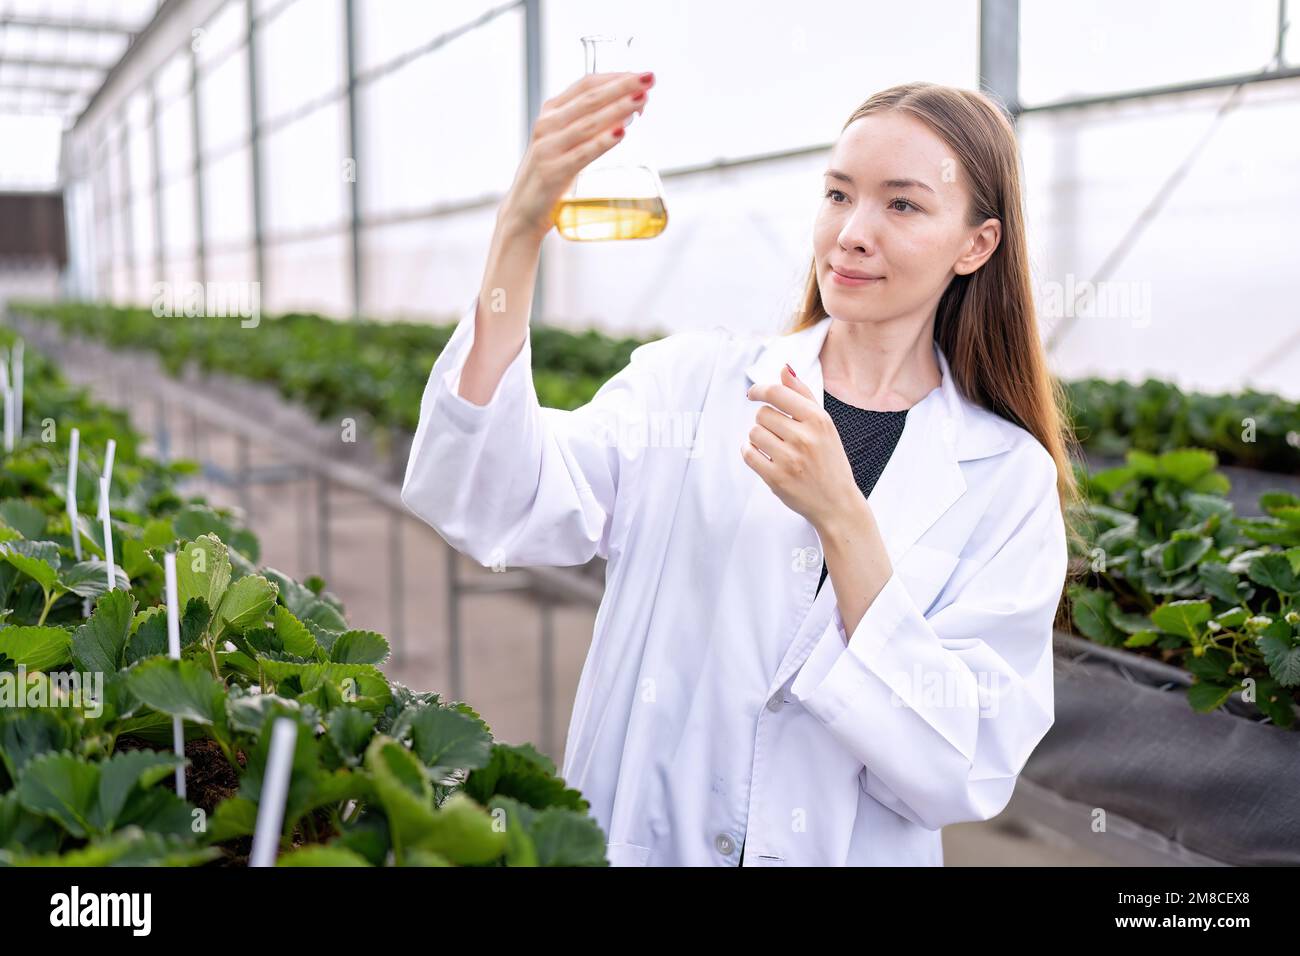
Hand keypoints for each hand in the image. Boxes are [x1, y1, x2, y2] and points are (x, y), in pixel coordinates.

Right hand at [498, 70, 654, 241]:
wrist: (523, 211)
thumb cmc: (550, 175)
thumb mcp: (565, 142)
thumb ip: (589, 125)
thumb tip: (629, 110)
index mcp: (551, 112)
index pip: (586, 84)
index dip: (616, 77)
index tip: (641, 76)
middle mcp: (548, 125)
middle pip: (590, 99)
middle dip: (623, 86)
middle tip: (649, 79)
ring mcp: (549, 148)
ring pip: (589, 123)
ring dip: (618, 109)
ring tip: (642, 101)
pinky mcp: (553, 172)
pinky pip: (583, 153)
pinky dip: (603, 141)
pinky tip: (622, 133)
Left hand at [741, 364, 862, 531]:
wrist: (837, 503)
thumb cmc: (830, 460)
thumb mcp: (824, 425)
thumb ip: (803, 395)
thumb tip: (784, 369)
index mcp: (818, 420)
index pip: (777, 393)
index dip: (759, 390)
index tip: (753, 394)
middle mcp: (805, 438)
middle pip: (762, 414)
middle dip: (764, 420)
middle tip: (778, 433)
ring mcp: (790, 460)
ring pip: (754, 433)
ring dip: (758, 438)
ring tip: (774, 447)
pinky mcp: (777, 479)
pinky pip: (748, 454)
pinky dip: (750, 452)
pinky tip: (763, 456)